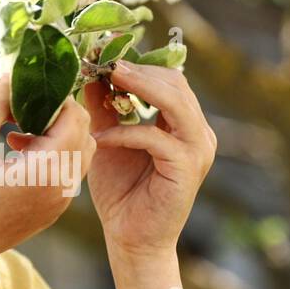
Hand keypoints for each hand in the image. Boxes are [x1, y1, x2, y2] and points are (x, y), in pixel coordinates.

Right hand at [0, 76, 95, 275]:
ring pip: (78, 152)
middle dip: (55, 113)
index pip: (76, 116)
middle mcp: (64, 187)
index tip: (19, 94)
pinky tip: (12, 154)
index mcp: (49, 170)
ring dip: (53, 134)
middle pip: (83, 132)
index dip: (51, 96)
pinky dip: (49, 154)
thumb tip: (11, 77)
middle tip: (16, 110)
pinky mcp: (51, 210)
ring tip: (12, 133)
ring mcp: (60, 202)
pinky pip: (65, 171)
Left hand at [82, 61, 215, 258]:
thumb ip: (104, 106)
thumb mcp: (108, 137)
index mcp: (184, 122)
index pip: (169, 78)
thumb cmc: (121, 191)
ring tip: (108, 78)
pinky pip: (157, 138)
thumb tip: (91, 69)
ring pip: (175, 101)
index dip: (138, 62)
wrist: (131, 238)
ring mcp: (198, 149)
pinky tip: (101, 138)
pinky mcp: (188, 168)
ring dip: (139, 87)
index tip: (105, 50)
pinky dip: (126, 133)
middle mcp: (198, 132)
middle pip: (175, 82)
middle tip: (104, 61)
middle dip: (138, 69)